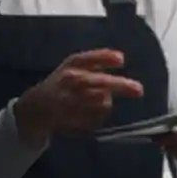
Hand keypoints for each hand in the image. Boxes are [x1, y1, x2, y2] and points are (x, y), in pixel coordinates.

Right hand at [13, 49, 143, 145]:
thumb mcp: (74, 64)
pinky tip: (89, 112)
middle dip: (121, 86)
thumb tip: (120, 58)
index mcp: (72, 65)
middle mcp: (70, 81)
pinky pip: (97, 118)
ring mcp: (71, 102)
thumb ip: (97, 59)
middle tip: (139, 90)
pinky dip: (98, 116)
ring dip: (107, 103)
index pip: (89, 58)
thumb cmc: (62, 81)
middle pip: (100, 83)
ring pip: (102, 102)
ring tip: (96, 101)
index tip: (122, 60)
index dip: (106, 58)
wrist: (37, 106)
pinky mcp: (72, 119)